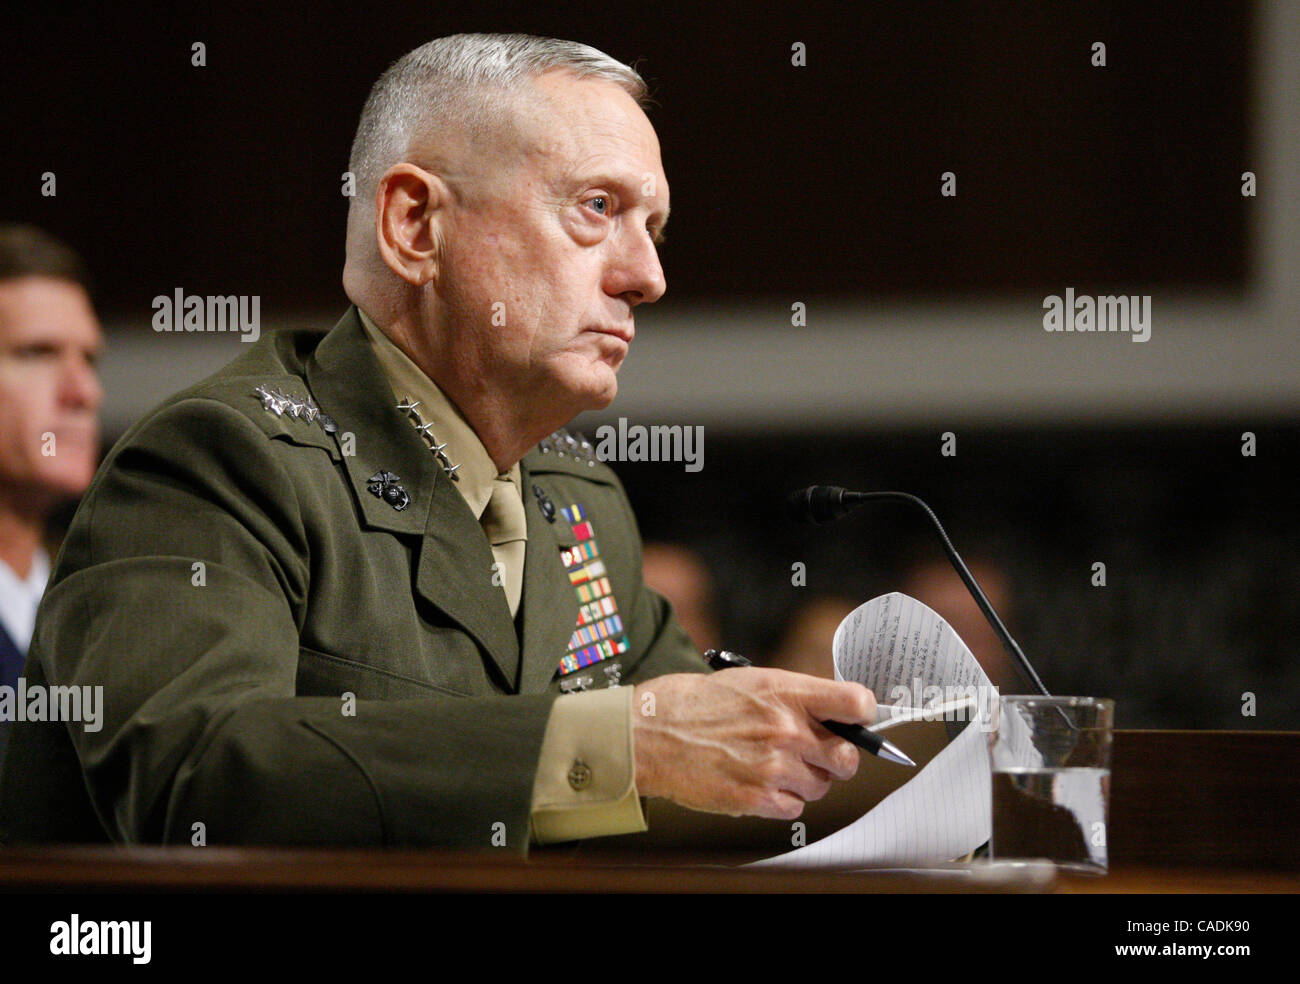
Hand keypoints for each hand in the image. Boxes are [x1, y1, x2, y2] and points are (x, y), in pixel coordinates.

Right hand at [631, 668, 875, 819]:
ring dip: (804, 781)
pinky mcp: (757, 798)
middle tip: (817, 755)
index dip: (863, 715)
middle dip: (836, 759)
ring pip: (820, 786)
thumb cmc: (699, 703)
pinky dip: (782, 800)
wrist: (653, 733)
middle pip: (847, 757)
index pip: (856, 703)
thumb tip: (834, 713)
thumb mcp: (752, 681)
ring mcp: (773, 766)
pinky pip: (795, 808)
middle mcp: (786, 730)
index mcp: (786, 693)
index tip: (857, 721)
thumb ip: (795, 697)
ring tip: (772, 766)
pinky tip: (758, 782)